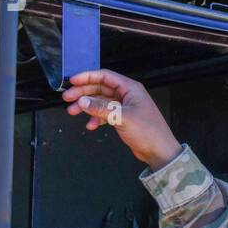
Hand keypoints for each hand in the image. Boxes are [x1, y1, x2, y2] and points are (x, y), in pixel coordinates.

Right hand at [62, 69, 181, 169]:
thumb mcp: (122, 117)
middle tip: (67, 99)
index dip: (87, 77)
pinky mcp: (123, 119)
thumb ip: (101, 108)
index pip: (105, 76)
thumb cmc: (147, 131)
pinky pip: (105, 114)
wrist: (159, 151)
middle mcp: (127, 95)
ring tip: (72, 112)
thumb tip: (82, 101)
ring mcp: (124, 107)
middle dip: (83, 93)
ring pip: (101, 102)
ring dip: (87, 106)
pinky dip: (96, 118)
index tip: (72, 81)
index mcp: (130, 88)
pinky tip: (90, 125)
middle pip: (100, 89)